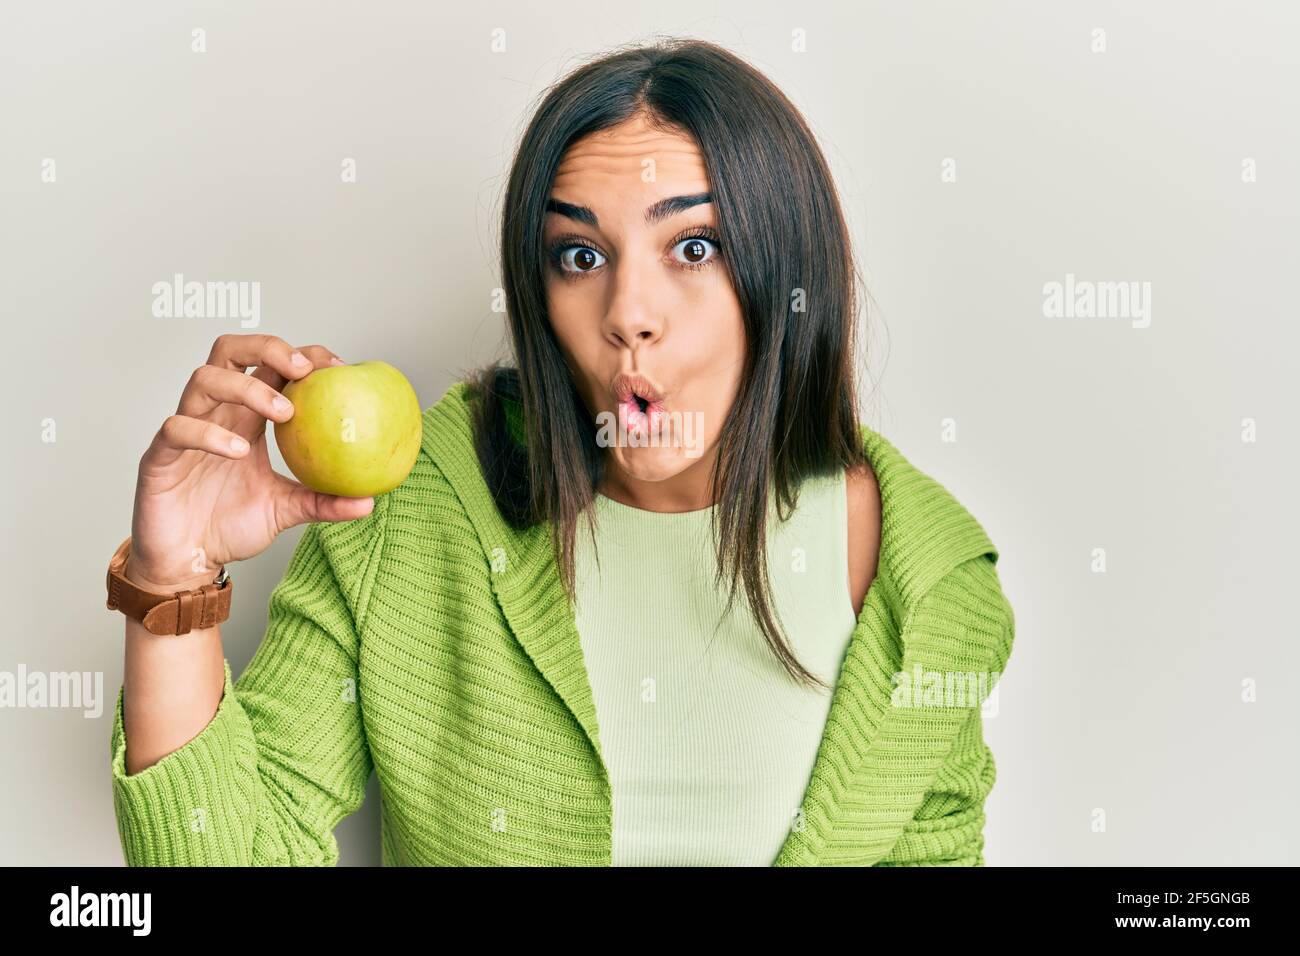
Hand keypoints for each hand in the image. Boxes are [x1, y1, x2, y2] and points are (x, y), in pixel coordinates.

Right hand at [126, 333, 373, 590]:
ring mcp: (186, 430)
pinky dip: (208, 433)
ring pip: (204, 379)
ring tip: (283, 413)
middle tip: (303, 370)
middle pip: (230, 352)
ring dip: (247, 388)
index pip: (269, 367)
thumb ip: (324, 502)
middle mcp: (216, 414)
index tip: (337, 367)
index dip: (300, 355)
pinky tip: (238, 450)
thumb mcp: (286, 510)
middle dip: (266, 348)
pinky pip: (177, 429)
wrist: (188, 562)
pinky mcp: (159, 456)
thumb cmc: (230, 526)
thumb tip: (369, 501)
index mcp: (247, 419)